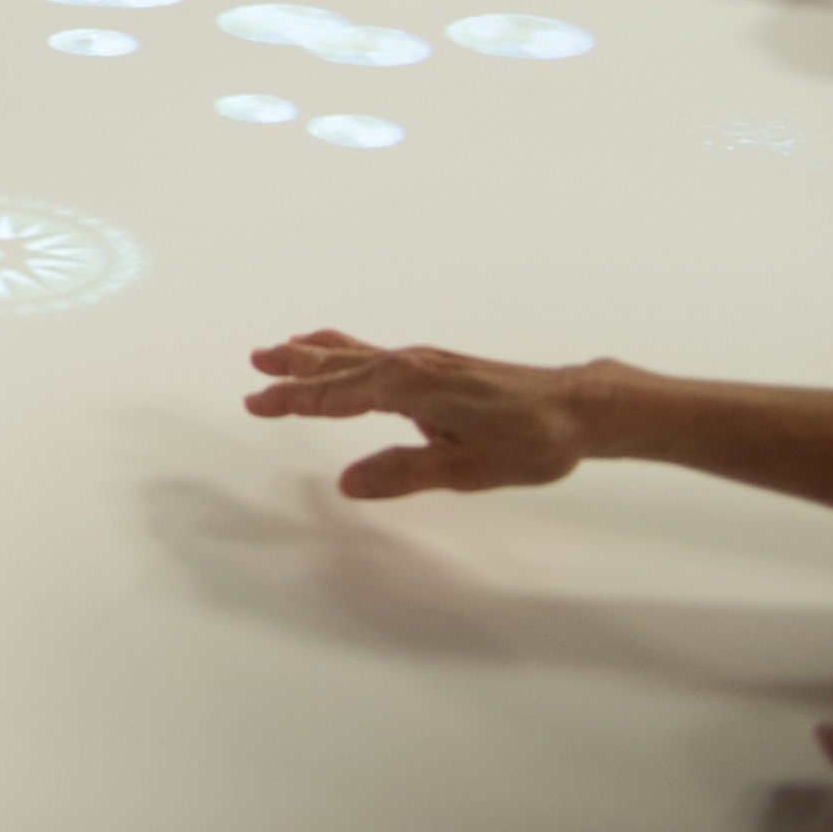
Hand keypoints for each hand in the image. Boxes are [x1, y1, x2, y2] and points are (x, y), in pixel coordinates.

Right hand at [244, 330, 605, 497]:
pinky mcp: (438, 364)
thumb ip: (403, 474)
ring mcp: (424, 361)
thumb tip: (347, 484)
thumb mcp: (465, 469)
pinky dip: (345, 350)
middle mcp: (410, 365)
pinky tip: (345, 355)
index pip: (335, 396)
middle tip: (254, 365)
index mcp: (408, 388)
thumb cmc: (530, 439)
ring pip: (355, 353)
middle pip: (337, 365)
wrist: (579, 407)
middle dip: (293, 368)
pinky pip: (375, 352)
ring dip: (315, 352)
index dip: (292, 400)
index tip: (255, 402)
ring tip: (281, 347)